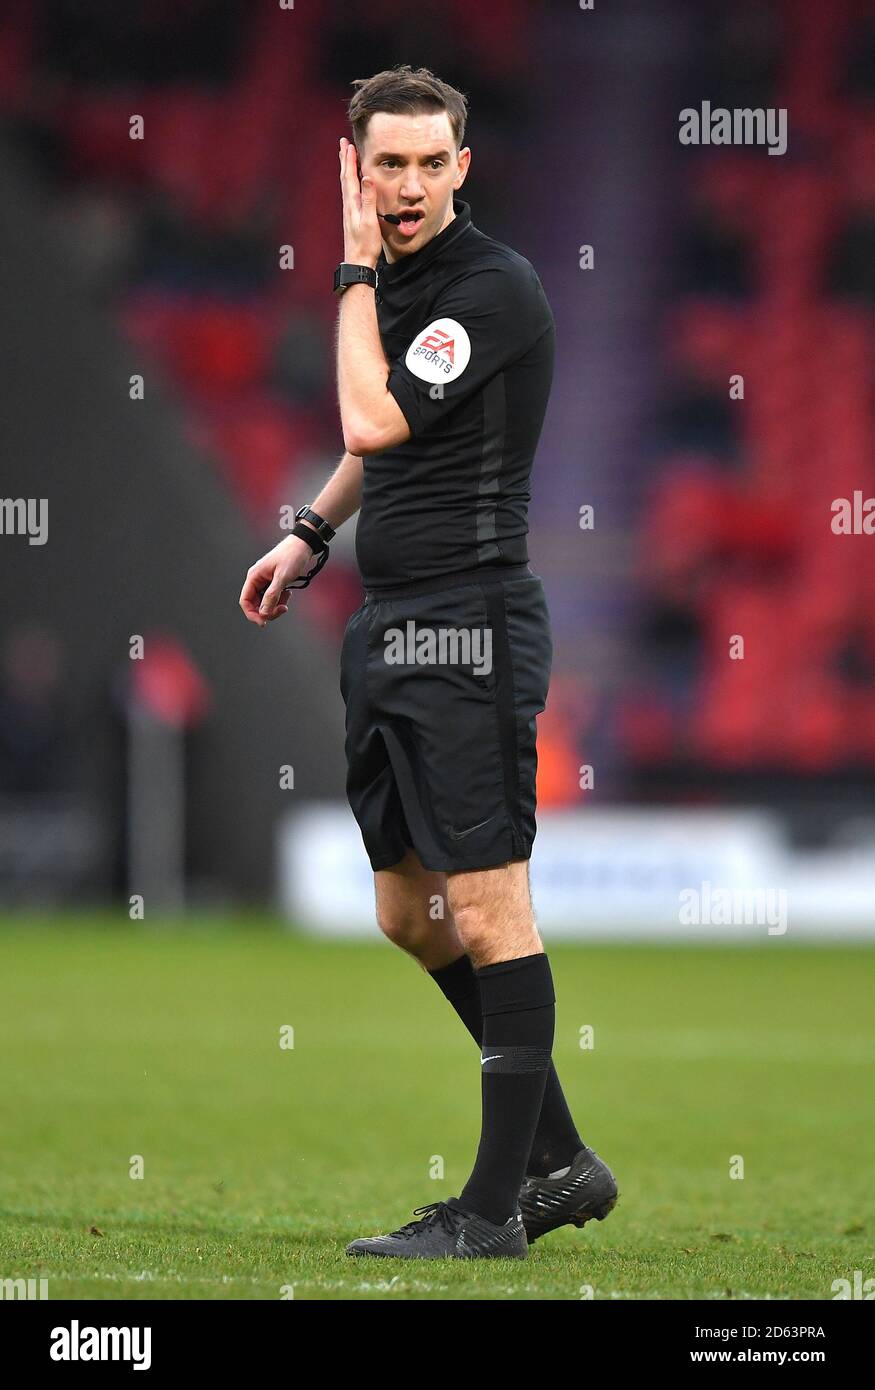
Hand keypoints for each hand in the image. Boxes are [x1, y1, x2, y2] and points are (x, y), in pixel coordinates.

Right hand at [238, 535, 315, 626]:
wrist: (303, 545)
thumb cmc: (292, 557)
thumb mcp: (282, 577)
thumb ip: (272, 595)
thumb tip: (263, 614)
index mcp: (254, 576)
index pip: (245, 601)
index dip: (252, 614)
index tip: (264, 623)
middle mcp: (257, 579)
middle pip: (256, 604)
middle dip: (268, 610)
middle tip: (283, 609)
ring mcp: (265, 581)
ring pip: (266, 602)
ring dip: (276, 605)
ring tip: (288, 596)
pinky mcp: (274, 582)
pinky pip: (273, 597)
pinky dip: (280, 599)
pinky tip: (289, 592)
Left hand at [339, 137, 380, 267]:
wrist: (358, 263)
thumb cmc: (365, 244)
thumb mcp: (369, 221)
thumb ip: (368, 199)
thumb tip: (367, 177)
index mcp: (352, 203)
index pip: (349, 176)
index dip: (349, 160)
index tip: (348, 144)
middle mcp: (348, 205)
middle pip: (344, 177)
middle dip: (344, 160)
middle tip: (343, 144)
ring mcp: (349, 211)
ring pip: (346, 184)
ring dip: (346, 169)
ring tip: (346, 158)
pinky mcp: (352, 216)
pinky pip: (351, 193)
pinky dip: (351, 182)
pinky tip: (353, 183)